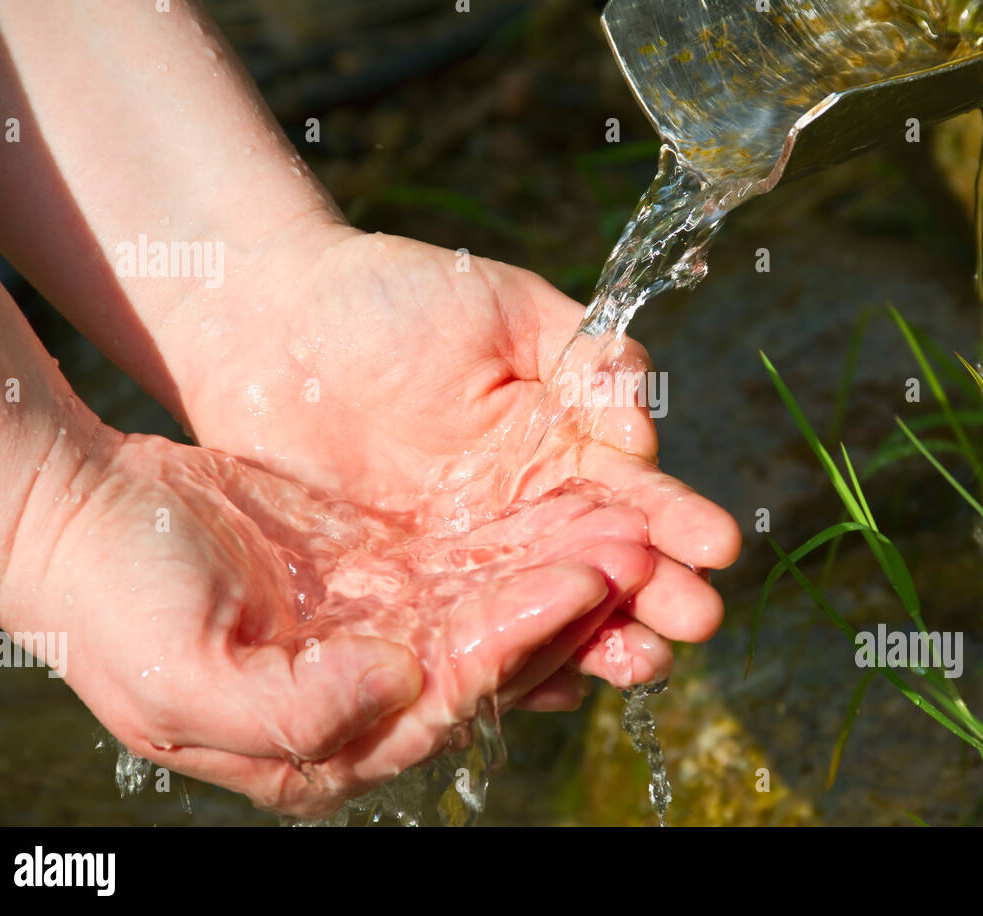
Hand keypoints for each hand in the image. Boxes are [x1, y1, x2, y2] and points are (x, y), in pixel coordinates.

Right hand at [19, 429, 659, 818]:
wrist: (85, 516)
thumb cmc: (115, 606)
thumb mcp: (181, 678)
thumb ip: (295, 712)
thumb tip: (402, 686)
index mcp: (329, 743)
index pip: (449, 703)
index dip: (517, 648)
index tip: (578, 589)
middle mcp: (371, 693)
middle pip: (492, 656)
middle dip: (568, 611)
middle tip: (639, 555)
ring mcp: (383, 625)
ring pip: (495, 602)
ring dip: (562, 569)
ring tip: (633, 527)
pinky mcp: (386, 566)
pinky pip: (472, 554)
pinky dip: (523, 535)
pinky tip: (576, 504)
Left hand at [173, 223, 741, 702]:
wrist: (265, 322)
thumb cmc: (390, 296)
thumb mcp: (505, 308)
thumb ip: (585, 360)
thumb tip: (642, 434)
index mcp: (554, 443)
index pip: (629, 491)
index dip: (675, 519)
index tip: (717, 547)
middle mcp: (520, 511)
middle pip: (598, 563)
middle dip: (655, 593)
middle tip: (698, 619)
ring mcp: (462, 558)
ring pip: (541, 607)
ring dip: (596, 637)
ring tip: (646, 662)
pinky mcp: (401, 592)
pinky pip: (462, 634)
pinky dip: (509, 662)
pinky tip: (552, 687)